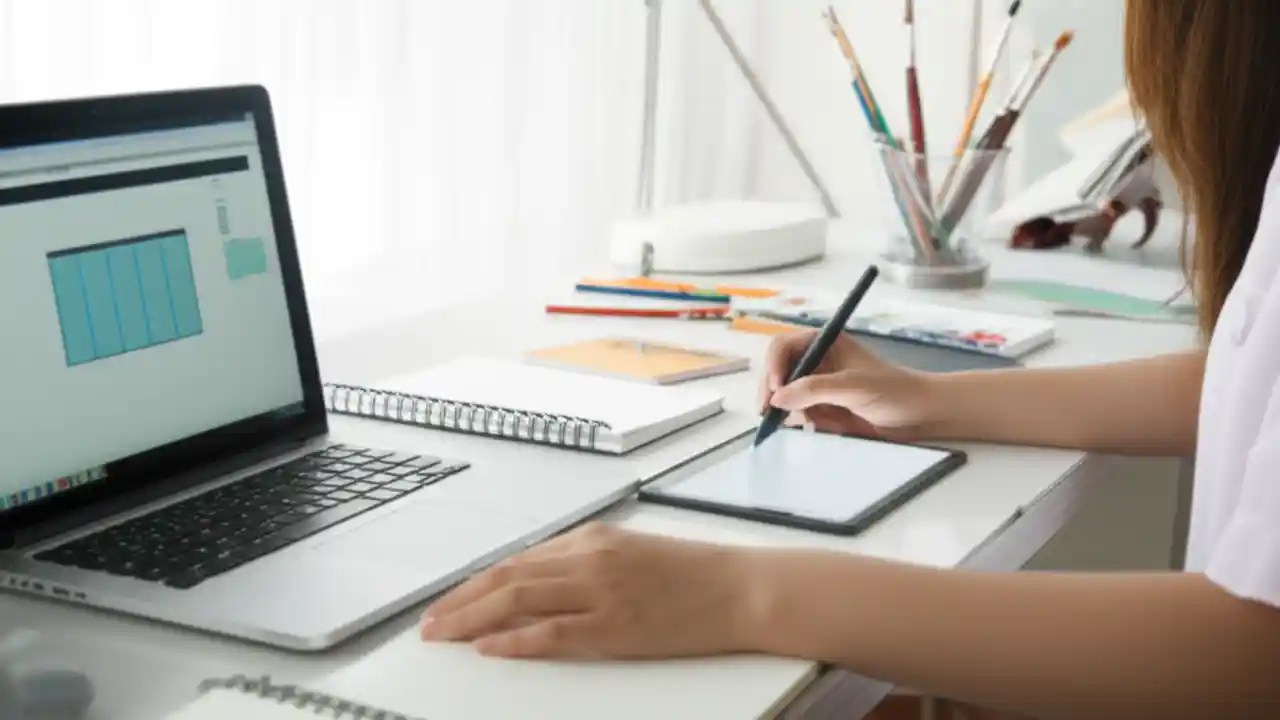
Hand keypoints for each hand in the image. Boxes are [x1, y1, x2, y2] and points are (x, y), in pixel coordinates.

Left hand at [420, 524, 755, 658]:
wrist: (737, 588)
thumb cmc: (690, 574)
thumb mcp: (630, 553)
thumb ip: (584, 563)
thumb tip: (537, 583)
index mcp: (591, 538)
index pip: (517, 561)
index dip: (475, 584)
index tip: (448, 601)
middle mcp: (589, 557)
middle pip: (506, 578)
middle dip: (459, 601)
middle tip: (429, 623)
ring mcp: (600, 590)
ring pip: (517, 599)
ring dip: (470, 618)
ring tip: (442, 635)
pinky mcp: (614, 625)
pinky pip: (550, 632)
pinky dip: (513, 640)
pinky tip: (487, 648)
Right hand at [758, 331, 937, 440]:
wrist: (919, 415)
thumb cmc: (893, 391)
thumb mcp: (853, 387)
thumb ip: (814, 390)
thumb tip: (778, 398)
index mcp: (824, 343)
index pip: (784, 347)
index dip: (774, 366)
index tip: (777, 390)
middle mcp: (817, 361)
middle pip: (777, 370)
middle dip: (771, 390)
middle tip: (768, 413)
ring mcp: (817, 386)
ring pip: (783, 394)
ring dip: (781, 408)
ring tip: (785, 422)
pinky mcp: (821, 408)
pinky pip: (796, 413)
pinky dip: (793, 421)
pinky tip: (803, 427)